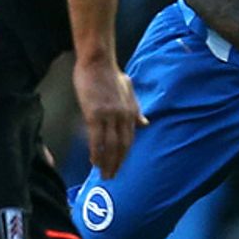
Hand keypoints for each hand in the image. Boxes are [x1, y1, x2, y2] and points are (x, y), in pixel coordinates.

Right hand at [74, 56, 147, 177]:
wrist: (98, 61)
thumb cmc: (109, 74)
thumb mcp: (128, 90)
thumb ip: (136, 109)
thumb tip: (145, 123)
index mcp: (130, 111)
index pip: (130, 139)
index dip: (124, 155)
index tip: (119, 165)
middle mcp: (122, 116)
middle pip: (122, 146)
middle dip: (117, 163)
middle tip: (111, 177)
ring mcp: (109, 115)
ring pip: (110, 145)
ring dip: (107, 162)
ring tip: (103, 174)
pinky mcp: (95, 114)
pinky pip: (97, 138)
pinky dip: (96, 152)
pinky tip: (94, 161)